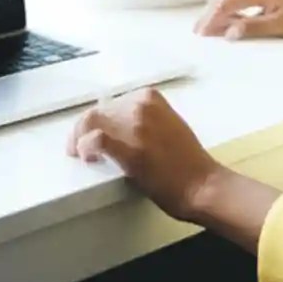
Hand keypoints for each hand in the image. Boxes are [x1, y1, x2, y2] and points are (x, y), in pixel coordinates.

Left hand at [66, 88, 221, 221]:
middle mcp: (141, 106)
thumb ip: (144, 120)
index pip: (110, 103)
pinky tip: (88, 157)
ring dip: (80, 139)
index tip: (92, 133)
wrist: (202, 184)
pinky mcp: (129, 149)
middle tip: (81, 149)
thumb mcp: (167, 125)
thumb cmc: (187, 160)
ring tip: (83, 155)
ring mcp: (134, 126)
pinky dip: (85, 147)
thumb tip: (118, 126)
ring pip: (91, 122)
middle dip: (84, 130)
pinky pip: (95, 140)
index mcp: (150, 97)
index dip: (97, 120)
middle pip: (97, 112)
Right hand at [193, 0, 282, 39]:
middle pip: (231, 0)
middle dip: (213, 15)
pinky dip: (237, 17)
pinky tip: (232, 26)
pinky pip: (249, 8)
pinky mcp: (276, 1)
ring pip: (239, 4)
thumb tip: (229, 33)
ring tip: (209, 29)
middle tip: (198, 31)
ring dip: (223, 16)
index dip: (213, 17)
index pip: (230, 2)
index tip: (201, 32)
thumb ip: (255, 27)